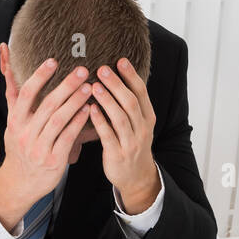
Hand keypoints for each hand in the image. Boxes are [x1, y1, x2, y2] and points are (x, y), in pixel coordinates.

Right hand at [0, 44, 91, 230]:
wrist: (20, 182)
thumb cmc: (19, 146)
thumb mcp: (12, 121)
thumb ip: (13, 92)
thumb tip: (5, 54)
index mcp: (15, 121)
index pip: (26, 93)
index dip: (39, 76)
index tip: (54, 61)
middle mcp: (25, 133)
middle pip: (47, 105)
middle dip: (66, 86)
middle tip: (82, 71)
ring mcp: (39, 148)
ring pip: (59, 120)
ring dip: (75, 102)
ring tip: (89, 88)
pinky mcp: (53, 161)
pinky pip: (68, 137)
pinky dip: (78, 122)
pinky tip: (89, 110)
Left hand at [88, 59, 159, 213]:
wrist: (135, 177)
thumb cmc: (131, 144)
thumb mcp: (137, 124)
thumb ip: (129, 105)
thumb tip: (114, 77)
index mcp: (148, 118)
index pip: (141, 93)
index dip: (131, 76)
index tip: (120, 60)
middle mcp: (142, 129)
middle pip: (130, 103)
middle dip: (117, 85)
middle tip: (102, 69)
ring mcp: (131, 143)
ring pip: (120, 118)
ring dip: (107, 100)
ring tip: (94, 86)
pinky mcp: (118, 155)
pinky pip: (108, 135)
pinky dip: (99, 121)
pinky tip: (90, 108)